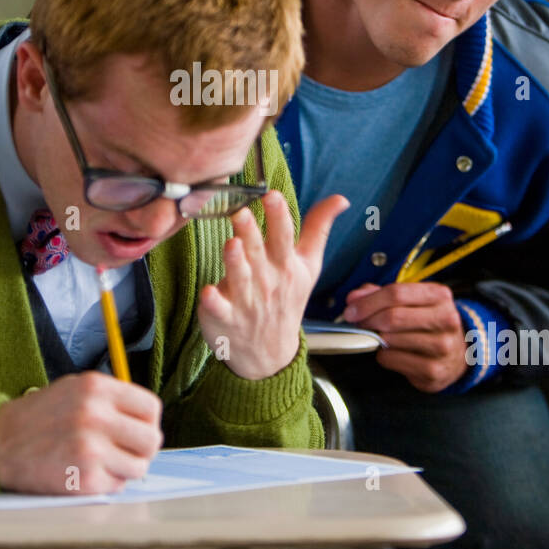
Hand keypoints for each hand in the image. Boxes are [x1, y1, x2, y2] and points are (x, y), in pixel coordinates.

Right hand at [0, 372, 162, 493]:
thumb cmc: (38, 418)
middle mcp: (96, 415)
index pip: (151, 408)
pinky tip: (86, 473)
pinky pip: (116, 486)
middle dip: (142, 449)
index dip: (148, 422)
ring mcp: (90, 448)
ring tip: (103, 463)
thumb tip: (147, 419)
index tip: (138, 430)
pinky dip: (106, 484)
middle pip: (151, 439)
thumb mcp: (75, 389)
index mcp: (97, 387)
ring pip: (139, 467)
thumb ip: (111, 399)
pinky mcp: (83, 478)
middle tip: (125, 452)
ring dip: (125, 469)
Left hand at [196, 191, 348, 380]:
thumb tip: (341, 198)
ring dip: (235, 262)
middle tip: (240, 212)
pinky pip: (219, 309)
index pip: (284, 236)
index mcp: (286, 265)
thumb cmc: (288, 299)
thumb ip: (318, 228)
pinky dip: (214, 302)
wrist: (272, 353)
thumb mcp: (309, 264)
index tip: (272, 195)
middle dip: (250, 232)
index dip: (278, 215)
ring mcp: (246, 301)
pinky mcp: (225, 317)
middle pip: (258, 252)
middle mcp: (267, 281)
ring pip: (240, 278)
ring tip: (232, 244)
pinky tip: (208, 291)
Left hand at [343, 281, 468, 392]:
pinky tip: (391, 352)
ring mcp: (442, 347)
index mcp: (439, 296)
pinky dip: (383, 356)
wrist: (457, 354)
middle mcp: (446, 320)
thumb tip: (353, 298)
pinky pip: (392, 360)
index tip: (351, 310)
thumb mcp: (411, 301)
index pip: (396, 293)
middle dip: (367, 320)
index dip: (368, 302)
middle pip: (393, 316)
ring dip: (375, 338)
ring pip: (391, 339)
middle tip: (357, 323)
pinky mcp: (433, 370)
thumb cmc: (426, 323)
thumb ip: (380, 295)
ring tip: (376, 337)